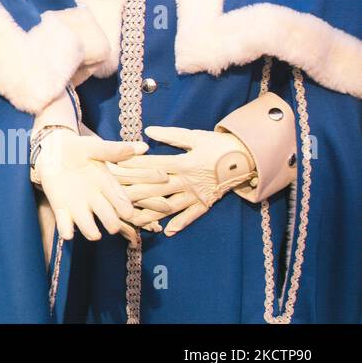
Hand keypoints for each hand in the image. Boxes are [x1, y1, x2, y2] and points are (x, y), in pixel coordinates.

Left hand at [32, 128, 147, 243]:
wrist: (51, 150)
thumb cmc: (77, 149)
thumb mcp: (93, 147)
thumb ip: (112, 150)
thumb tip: (142, 147)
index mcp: (107, 185)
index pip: (120, 201)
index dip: (125, 208)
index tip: (128, 213)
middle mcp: (96, 200)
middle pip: (108, 217)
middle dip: (111, 223)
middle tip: (112, 226)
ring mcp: (79, 206)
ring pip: (88, 226)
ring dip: (90, 231)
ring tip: (93, 233)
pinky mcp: (61, 209)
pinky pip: (64, 224)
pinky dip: (66, 229)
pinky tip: (67, 232)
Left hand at [110, 126, 254, 236]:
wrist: (248, 158)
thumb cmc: (219, 145)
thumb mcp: (194, 136)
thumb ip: (171, 135)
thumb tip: (148, 131)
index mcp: (183, 162)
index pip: (152, 166)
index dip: (132, 167)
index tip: (114, 169)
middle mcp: (187, 180)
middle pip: (156, 188)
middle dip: (134, 193)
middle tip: (114, 198)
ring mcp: (197, 194)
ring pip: (170, 206)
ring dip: (152, 214)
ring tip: (134, 220)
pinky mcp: (206, 202)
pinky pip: (192, 215)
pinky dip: (180, 223)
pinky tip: (167, 231)